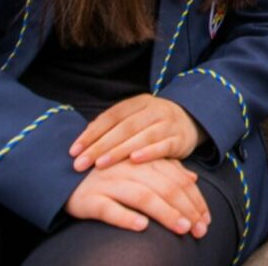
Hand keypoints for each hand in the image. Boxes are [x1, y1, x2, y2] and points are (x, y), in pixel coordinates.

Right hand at [65, 158, 210, 237]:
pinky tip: (141, 227)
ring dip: (165, 213)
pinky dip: (125, 217)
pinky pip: (109, 209)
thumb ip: (165, 170)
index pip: (176, 179)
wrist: (63, 175)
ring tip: (182, 228)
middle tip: (200, 229)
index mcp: (142, 160)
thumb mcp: (137, 168)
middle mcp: (127, 168)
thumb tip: (192, 178)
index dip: (194, 199)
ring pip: (142, 196)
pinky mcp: (89, 200)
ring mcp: (108, 183)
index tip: (206, 219)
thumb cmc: (107, 174)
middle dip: (186, 208)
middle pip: (164, 186)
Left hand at [71, 94, 200, 170]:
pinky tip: (134, 161)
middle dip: (100, 146)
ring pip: (141, 136)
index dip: (91, 132)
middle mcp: (154, 109)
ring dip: (119, 151)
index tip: (73, 151)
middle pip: (123, 127)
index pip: (111, 116)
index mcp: (139, 102)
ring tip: (100, 165)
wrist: (193, 121)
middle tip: (80, 163)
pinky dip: (149, 152)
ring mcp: (168, 123)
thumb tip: (84, 138)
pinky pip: (163, 145)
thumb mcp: (136, 119)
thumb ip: (113, 127)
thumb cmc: (155, 125)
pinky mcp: (180, 138)